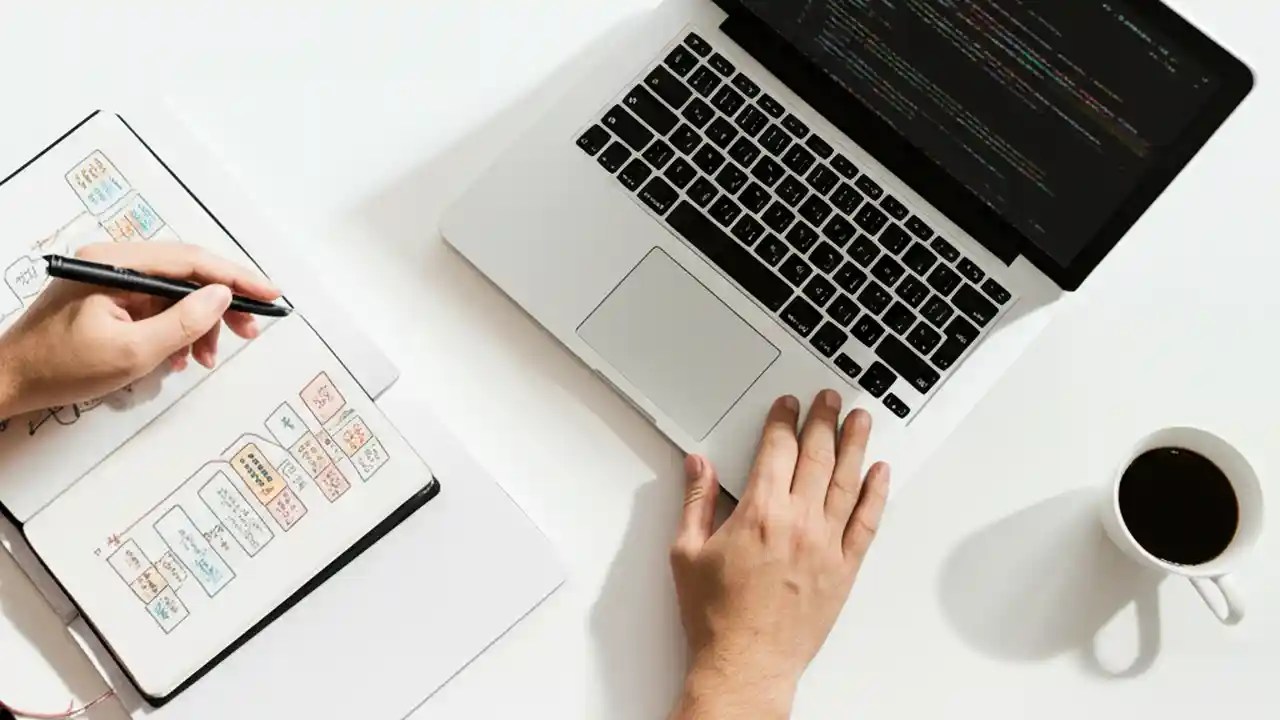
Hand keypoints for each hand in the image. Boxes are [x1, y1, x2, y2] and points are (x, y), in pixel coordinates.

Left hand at [0, 242, 278, 417]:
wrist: (8, 381)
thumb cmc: (59, 368)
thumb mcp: (131, 351)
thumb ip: (182, 322)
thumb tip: (222, 296)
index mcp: (115, 264)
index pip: (191, 260)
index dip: (236, 277)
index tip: (270, 294)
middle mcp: (114, 262)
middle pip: (187, 274)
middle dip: (222, 304)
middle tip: (251, 331)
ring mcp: (111, 279)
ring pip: (176, 293)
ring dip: (200, 324)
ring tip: (207, 358)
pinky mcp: (109, 298)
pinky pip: (157, 307)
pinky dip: (177, 330)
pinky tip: (180, 356)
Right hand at [668, 390, 889, 719]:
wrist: (746, 663)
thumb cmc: (716, 616)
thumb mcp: (688, 552)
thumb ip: (696, 502)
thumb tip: (698, 465)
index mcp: (759, 513)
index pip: (777, 449)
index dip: (783, 420)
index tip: (788, 404)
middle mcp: (798, 522)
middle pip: (816, 456)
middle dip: (823, 421)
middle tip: (829, 398)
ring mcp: (826, 545)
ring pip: (847, 481)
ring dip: (854, 444)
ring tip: (860, 418)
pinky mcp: (845, 569)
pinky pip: (867, 522)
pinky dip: (876, 493)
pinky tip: (880, 472)